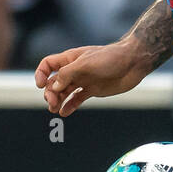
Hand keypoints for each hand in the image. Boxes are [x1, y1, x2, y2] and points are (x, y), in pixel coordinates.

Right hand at [34, 40, 149, 115]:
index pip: (48, 65)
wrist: (132, 63)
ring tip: (54, 110)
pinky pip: (77, 99)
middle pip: (54, 82)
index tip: (40, 85)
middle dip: (49, 92)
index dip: (41, 74)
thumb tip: (53, 87)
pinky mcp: (93, 90)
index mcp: (70, 59)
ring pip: (64, 92)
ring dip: (57, 100)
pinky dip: (70, 106)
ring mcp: (83, 80)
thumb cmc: (110, 58)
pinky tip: (64, 113)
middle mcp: (74, 70)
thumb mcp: (86, 63)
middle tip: (52, 103)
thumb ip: (68, 74)